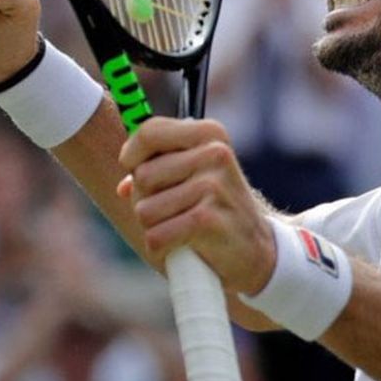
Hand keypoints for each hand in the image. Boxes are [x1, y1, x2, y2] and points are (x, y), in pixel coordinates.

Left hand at [116, 117, 275, 294]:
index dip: (131, 154)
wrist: (257, 249)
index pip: (150, 131)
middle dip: (145, 199)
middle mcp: (214, 154)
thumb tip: (122, 185)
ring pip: (145, 209)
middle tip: (171, 209)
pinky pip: (156, 236)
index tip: (132, 168)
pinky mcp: (208, 220)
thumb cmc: (216, 209)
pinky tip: (180, 247)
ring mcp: (213, 186)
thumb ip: (159, 168)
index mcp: (209, 134)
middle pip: (142, 175)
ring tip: (179, 228)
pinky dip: (161, 249)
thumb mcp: (195, 175)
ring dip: (153, 227)